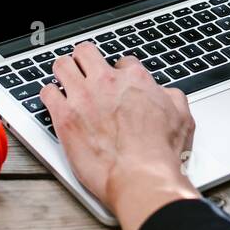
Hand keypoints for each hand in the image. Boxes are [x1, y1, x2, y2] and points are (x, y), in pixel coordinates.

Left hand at [41, 43, 199, 229]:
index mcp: (135, 80)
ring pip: (62, 65)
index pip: (122, 61)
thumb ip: (171, 98)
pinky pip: (46, 93)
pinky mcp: (64, 116)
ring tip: (64, 81)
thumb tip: (165, 94)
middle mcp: (106, 82)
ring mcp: (83, 97)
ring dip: (63, 71)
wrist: (141, 176)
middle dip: (84, 60)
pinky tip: (53, 102)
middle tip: (84, 71)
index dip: (118, 72)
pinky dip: (48, 95)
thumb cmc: (160, 154)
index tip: (115, 82)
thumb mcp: (182, 118)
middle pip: (86, 52)